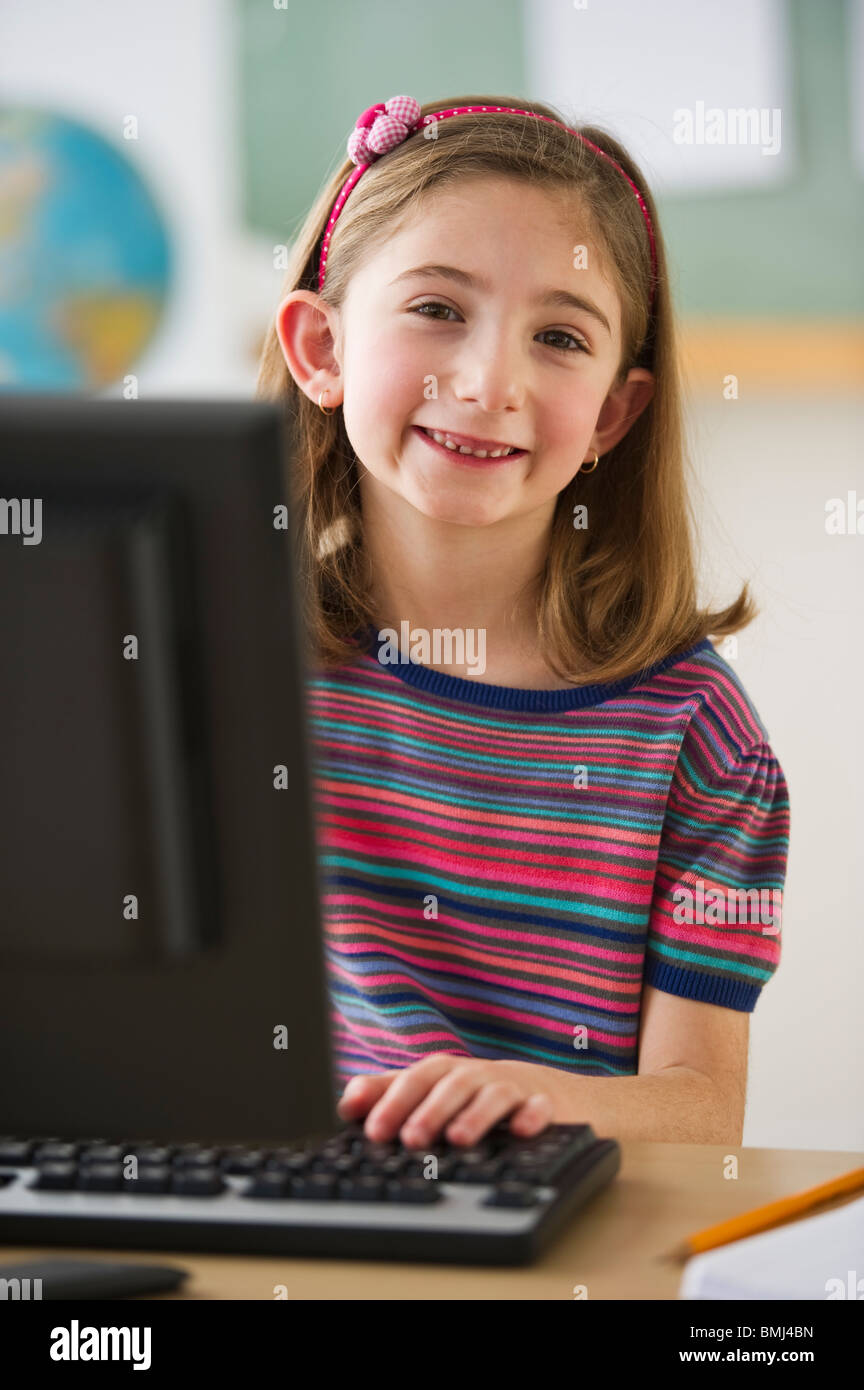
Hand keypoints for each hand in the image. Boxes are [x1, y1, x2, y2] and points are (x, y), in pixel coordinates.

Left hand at [336, 1053, 559, 1148]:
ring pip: (493, 1095)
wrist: (543, 1090)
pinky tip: (522, 1131)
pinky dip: (533, 1115)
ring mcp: (511, 1088)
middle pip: (451, 1086)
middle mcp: (475, 1076)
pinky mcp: (544, 1104)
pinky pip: (541, 1107)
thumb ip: (388, 1094)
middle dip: (430, 1111)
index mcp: (444, 1073)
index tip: (374, 1130)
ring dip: (475, 1115)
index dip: (394, 1102)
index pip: (415, 1081)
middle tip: (411, 1139)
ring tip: (458, 1139)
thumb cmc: (474, 1093)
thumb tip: (347, 1103)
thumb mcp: (430, 1091)